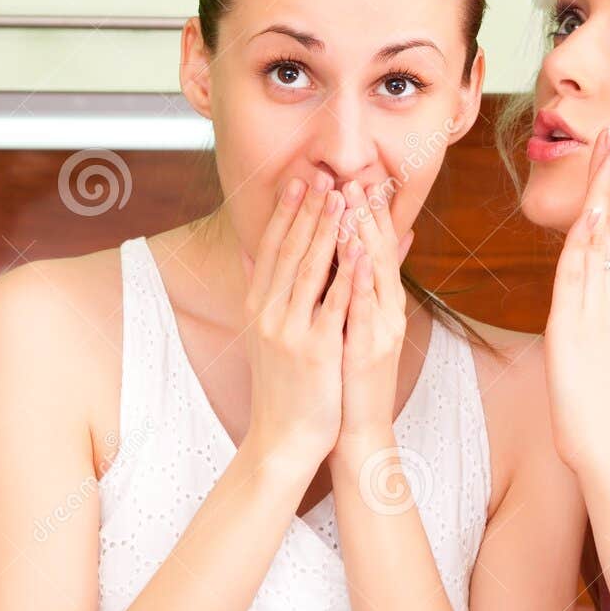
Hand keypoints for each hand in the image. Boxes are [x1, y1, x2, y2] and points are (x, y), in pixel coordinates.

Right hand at [238, 174, 353, 468]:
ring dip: (326, 230)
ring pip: (310, 269)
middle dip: (308, 210)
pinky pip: (333, 303)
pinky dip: (346, 273)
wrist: (283, 436)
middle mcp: (268, 312)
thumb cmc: (283, 386)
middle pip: (290, 250)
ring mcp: (289, 329)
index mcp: (258, 305)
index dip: (286, 212)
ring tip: (342, 197)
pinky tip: (358, 248)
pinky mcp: (314, 348)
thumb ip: (262, 291)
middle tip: (323, 174)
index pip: (272, 247)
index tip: (300, 180)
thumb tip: (250, 254)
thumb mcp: (263, 334)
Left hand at [333, 176, 414, 451]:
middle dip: (368, 213)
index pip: (375, 248)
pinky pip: (366, 308)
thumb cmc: (348, 379)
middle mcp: (386, 310)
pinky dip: (362, 280)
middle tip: (357, 175)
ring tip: (356, 200)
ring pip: (377, 273)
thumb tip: (352, 258)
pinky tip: (356, 256)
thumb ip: (355, 292)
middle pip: (380, 251)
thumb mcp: (354, 327)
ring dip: (368, 234)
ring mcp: (382, 328)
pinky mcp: (370, 349)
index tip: (355, 179)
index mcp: (379, 303)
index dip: (368, 214)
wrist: (357, 430)